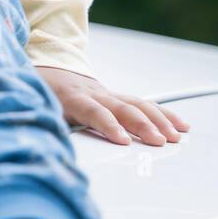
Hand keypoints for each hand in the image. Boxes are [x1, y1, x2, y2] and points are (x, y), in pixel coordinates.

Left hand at [33, 65, 191, 145]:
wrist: (50, 69)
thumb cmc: (42, 92)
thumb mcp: (36, 107)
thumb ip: (44, 126)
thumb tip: (48, 149)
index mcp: (72, 97)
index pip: (92, 110)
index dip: (108, 124)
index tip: (122, 140)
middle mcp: (94, 94)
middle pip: (122, 107)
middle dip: (142, 124)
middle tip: (158, 142)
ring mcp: (109, 95)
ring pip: (138, 104)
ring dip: (158, 120)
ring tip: (175, 137)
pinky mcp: (118, 98)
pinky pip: (144, 105)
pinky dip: (164, 114)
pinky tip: (181, 125)